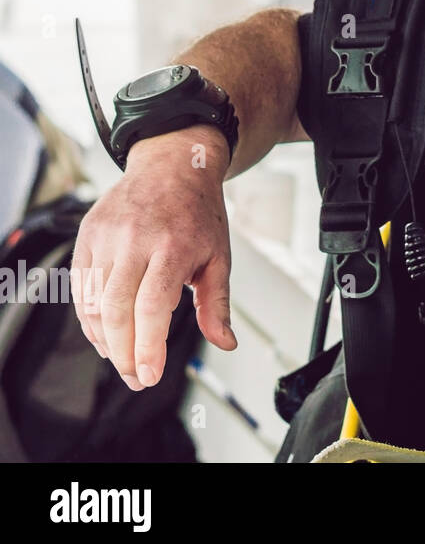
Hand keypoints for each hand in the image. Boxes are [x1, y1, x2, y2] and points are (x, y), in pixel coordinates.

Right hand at [72, 124, 236, 389]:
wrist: (173, 166)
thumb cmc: (198, 214)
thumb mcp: (219, 256)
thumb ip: (217, 304)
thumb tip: (225, 343)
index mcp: (173, 246)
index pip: (152, 306)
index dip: (147, 346)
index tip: (149, 375)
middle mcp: (135, 240)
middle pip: (117, 309)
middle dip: (123, 353)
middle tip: (136, 378)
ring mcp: (107, 237)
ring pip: (93, 302)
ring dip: (105, 339)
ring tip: (122, 359)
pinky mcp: (88, 235)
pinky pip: (80, 287)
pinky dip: (90, 318)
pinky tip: (105, 334)